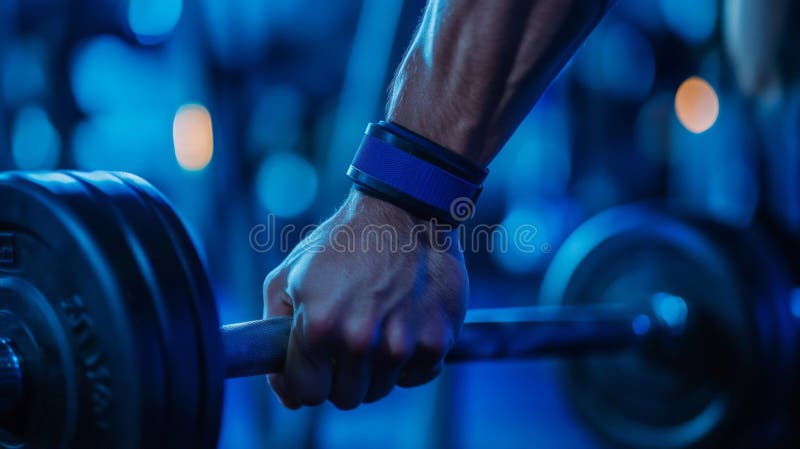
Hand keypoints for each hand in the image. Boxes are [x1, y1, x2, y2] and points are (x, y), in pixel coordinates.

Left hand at [263, 190, 468, 408]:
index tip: (317, 361)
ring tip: (378, 322)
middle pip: (346, 397)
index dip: (309, 378)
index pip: (307, 394)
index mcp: (319, 325)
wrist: (406, 211)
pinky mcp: (438, 341)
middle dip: (343, 374)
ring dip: (376, 367)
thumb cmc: (342, 243)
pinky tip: (405, 322)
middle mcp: (360, 339)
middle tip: (349, 336)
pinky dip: (410, 359)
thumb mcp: (288, 276)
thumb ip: (273, 336)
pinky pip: (417, 376)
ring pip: (381, 389)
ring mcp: (402, 343)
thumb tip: (289, 397)